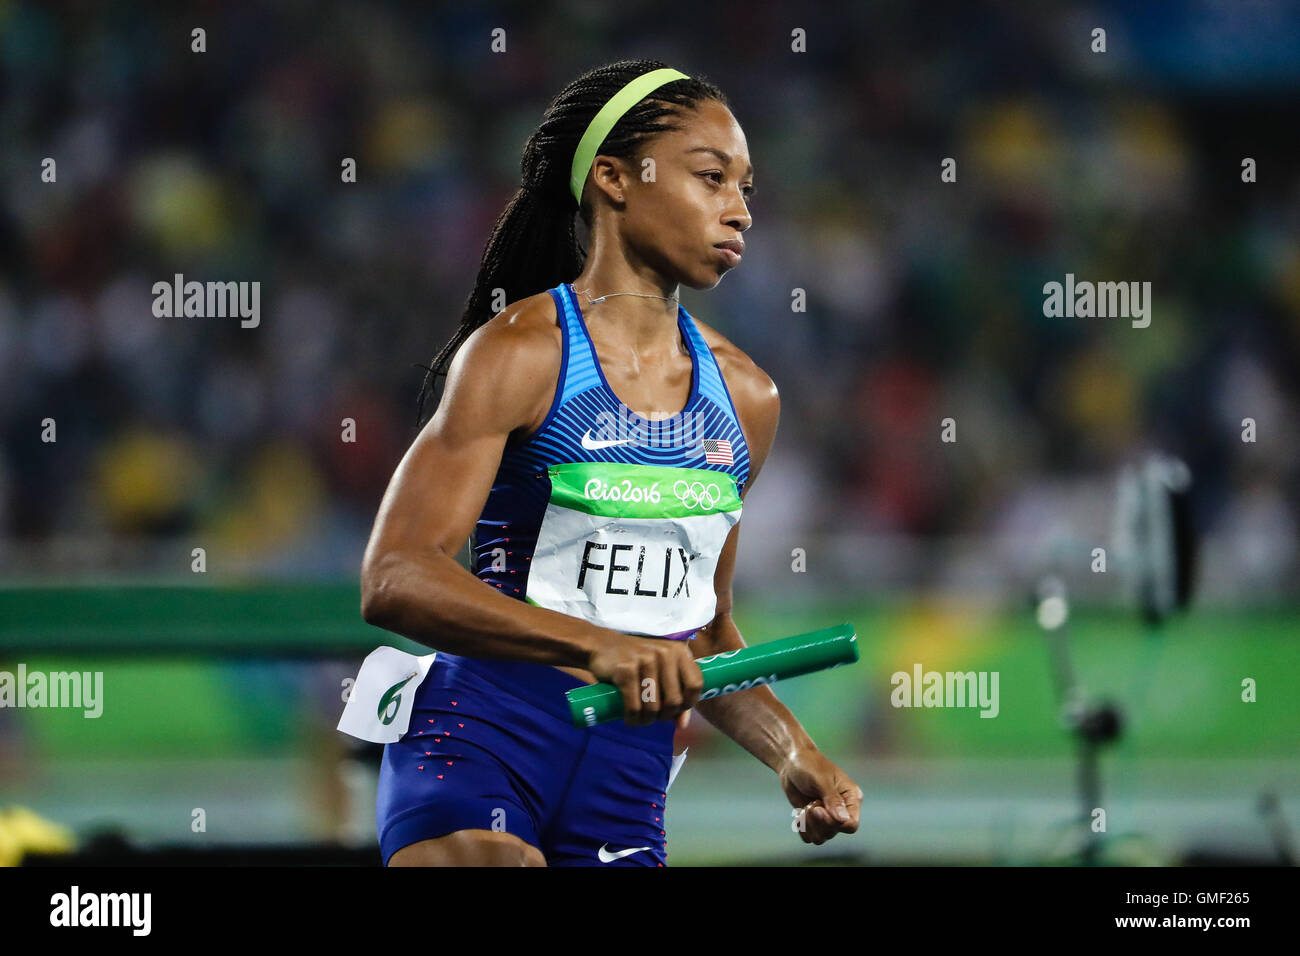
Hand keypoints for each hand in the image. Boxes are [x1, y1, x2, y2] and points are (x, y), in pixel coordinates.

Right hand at [587, 632, 702, 727]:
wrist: (602, 646)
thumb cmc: (636, 662)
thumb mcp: (660, 672)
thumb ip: (676, 695)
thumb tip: (682, 725)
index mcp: (679, 651)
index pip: (696, 684)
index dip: (689, 703)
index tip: (676, 710)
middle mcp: (665, 653)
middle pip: (674, 700)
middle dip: (664, 716)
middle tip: (654, 716)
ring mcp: (645, 660)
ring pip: (654, 706)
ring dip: (646, 720)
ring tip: (641, 718)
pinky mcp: (626, 669)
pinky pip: (634, 706)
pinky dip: (632, 718)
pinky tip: (629, 717)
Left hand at [778, 747, 861, 844]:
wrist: (791, 762)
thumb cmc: (809, 765)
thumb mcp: (821, 780)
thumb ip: (832, 800)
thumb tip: (842, 820)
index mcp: (851, 798)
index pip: (851, 825)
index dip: (834, 823)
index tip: (819, 809)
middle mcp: (842, 810)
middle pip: (834, 832)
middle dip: (818, 822)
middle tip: (810, 805)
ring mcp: (828, 816)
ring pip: (822, 837)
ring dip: (809, 824)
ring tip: (805, 807)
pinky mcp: (814, 820)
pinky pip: (809, 837)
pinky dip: (802, 828)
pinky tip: (799, 814)